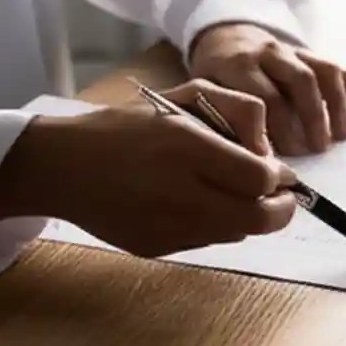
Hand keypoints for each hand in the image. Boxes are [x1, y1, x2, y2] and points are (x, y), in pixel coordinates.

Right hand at [0, 80, 297, 256]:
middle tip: (282, 198)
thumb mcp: (183, 97)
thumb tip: (270, 153)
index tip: (278, 172)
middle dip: (281, 210)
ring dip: (247, 216)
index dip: (279, 178)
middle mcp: (179, 193)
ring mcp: (168, 226)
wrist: (63, 167)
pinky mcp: (157, 247)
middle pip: (258, 219)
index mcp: (187, 148)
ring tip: (229, 193)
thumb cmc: (126, 126)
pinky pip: (208, 242)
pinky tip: (194, 204)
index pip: (260, 179)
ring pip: (237, 233)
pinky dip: (215, 225)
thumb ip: (238, 112)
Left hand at [189, 23, 345, 155]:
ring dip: (336, 107)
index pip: (264, 96)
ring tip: (339, 139)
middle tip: (317, 150)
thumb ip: (223, 118)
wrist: (226, 36)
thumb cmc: (215, 77)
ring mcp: (295, 52)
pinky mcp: (313, 55)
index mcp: (239, 64)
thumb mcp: (205, 92)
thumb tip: (247, 158)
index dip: (275, 129)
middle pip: (300, 81)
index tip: (279, 159)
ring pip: (324, 73)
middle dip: (311, 118)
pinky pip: (341, 70)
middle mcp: (270, 53)